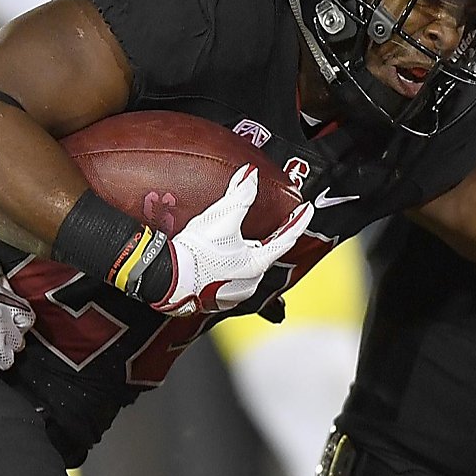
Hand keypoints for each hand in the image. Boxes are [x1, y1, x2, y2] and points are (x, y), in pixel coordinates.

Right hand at [148, 165, 312, 315]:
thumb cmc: (195, 253)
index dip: (298, 221)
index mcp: (257, 263)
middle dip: (264, 239)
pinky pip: (232, 280)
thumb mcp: (221, 217)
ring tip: (229, 244)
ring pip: (248, 268)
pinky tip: (217, 261)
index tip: (306, 210)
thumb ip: (240, 193)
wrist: (168, 279)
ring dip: (243, 255)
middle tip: (261, 225)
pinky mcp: (219, 301)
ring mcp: (236, 294)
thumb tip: (251, 174)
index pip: (287, 238)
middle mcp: (251, 283)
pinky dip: (229, 269)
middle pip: (265, 253)